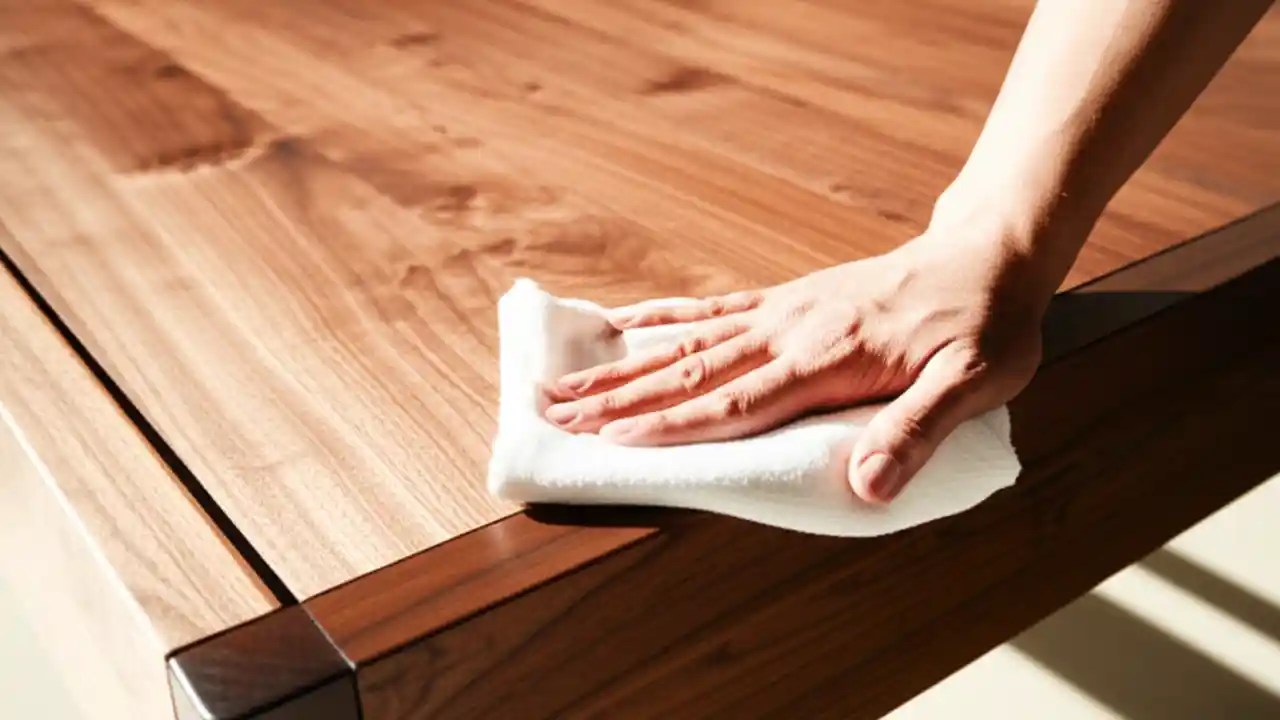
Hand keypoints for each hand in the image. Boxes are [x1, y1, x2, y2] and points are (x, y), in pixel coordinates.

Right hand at [543, 230, 1049, 502]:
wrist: (988, 254)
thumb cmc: (984, 324)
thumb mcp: (973, 383)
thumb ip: (916, 432)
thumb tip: (868, 487)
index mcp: (827, 362)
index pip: (735, 404)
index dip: (671, 428)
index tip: (611, 443)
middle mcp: (790, 334)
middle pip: (689, 374)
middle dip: (618, 400)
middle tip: (553, 415)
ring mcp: (781, 314)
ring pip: (686, 345)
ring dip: (622, 367)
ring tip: (563, 381)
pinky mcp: (785, 301)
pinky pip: (710, 311)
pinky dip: (661, 318)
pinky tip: (623, 323)